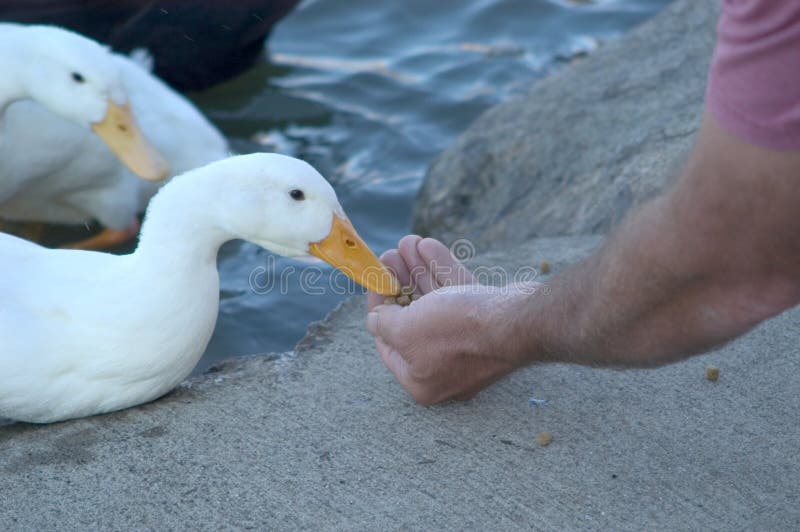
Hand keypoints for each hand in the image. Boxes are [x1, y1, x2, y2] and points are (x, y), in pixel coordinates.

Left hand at [366, 236, 534, 404]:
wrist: (518, 322)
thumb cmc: (459, 333)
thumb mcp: (405, 331)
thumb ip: (384, 325)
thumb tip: (376, 320)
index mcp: (421, 380)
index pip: (388, 346)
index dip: (378, 310)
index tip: (374, 283)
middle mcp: (445, 367)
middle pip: (413, 319)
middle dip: (400, 282)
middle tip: (389, 257)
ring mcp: (469, 345)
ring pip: (436, 303)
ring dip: (418, 270)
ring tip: (406, 242)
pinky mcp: (487, 323)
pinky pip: (458, 296)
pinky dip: (441, 271)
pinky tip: (427, 245)